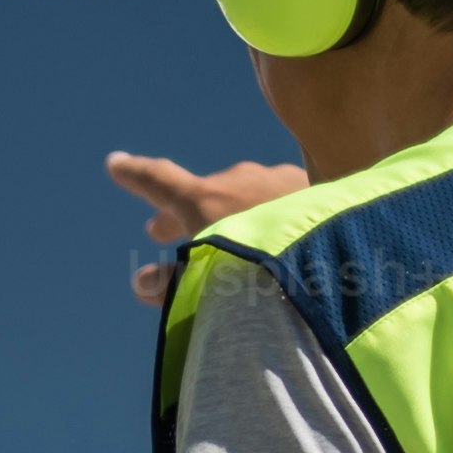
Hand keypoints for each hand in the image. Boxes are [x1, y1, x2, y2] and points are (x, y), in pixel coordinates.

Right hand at [107, 148, 305, 305]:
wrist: (337, 261)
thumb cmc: (262, 282)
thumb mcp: (208, 289)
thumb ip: (172, 286)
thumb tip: (143, 282)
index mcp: (204, 201)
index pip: (157, 180)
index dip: (133, 174)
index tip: (115, 164)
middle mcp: (237, 181)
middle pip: (202, 191)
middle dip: (180, 212)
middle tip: (159, 231)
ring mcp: (278, 179)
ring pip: (243, 192)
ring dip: (228, 211)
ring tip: (227, 235)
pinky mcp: (313, 187)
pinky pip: (279, 193)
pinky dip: (267, 209)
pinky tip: (279, 229)